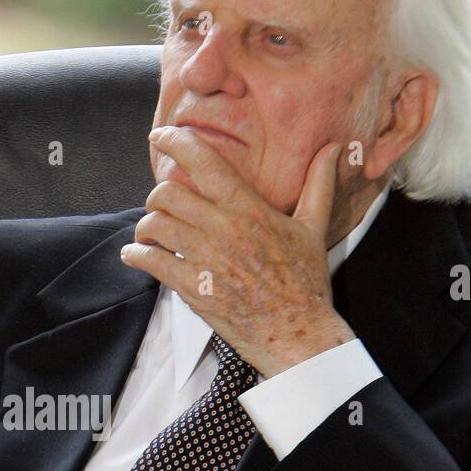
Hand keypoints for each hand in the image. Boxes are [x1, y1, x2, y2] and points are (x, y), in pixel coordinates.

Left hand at [121, 127, 354, 378]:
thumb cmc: (305, 283)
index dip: (176, 142)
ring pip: (155, 225)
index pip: (204, 162)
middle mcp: (224, 229)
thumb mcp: (313, 229)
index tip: (161, 136)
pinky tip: (136, 255)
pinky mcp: (194, 289)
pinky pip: (152, 262)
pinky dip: (136, 255)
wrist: (298, 333)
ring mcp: (207, 260)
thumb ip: (319, 184)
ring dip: (146, 227)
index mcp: (250, 209)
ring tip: (150, 233)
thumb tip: (333, 149)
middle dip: (158, 195)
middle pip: (167, 193)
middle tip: (162, 204)